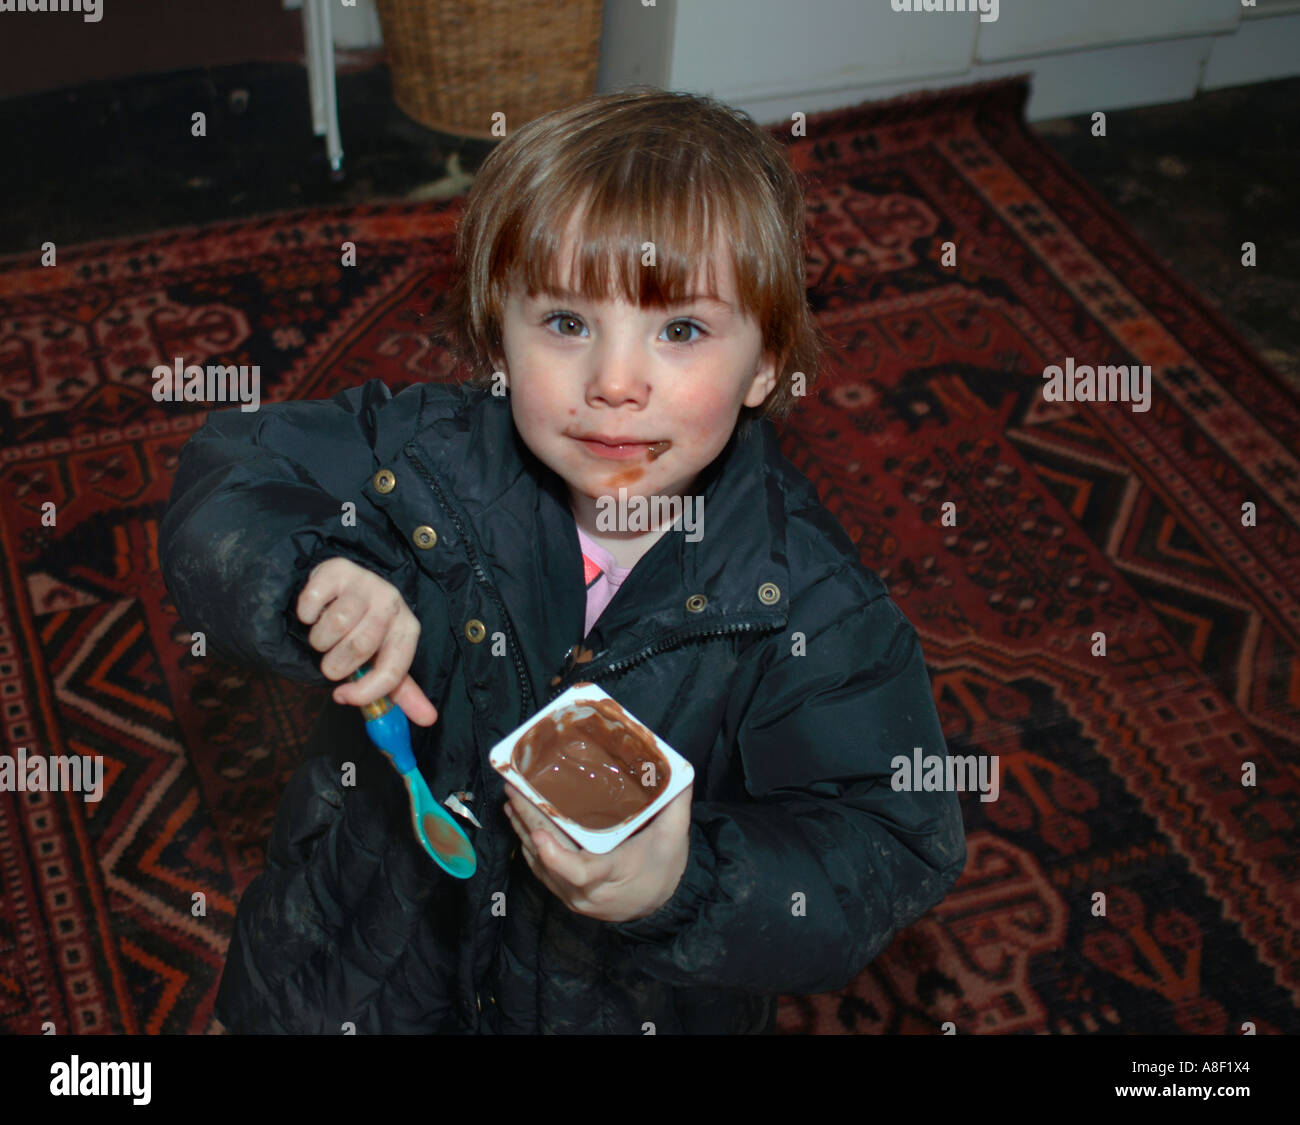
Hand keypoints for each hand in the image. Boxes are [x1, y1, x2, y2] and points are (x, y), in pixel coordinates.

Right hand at [295, 556, 437, 725]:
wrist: (344, 589)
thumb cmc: (365, 631)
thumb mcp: (384, 659)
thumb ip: (401, 692)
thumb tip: (429, 720)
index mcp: (408, 629)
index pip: (392, 671)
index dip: (364, 692)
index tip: (341, 697)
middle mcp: (392, 602)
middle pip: (359, 647)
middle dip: (335, 663)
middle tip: (332, 658)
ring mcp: (365, 582)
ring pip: (334, 626)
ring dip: (319, 641)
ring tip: (324, 635)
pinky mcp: (337, 569)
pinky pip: (313, 603)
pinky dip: (306, 615)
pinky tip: (314, 613)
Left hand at [504, 782, 692, 923]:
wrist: (660, 909)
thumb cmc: (664, 869)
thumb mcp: (674, 837)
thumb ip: (675, 802)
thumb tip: (679, 769)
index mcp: (614, 874)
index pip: (581, 873)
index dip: (557, 857)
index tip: (539, 836)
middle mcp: (588, 891)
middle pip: (549, 862)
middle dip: (528, 824)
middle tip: (514, 792)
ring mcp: (573, 896)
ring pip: (539, 866)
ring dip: (522, 832)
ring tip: (511, 800)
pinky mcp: (565, 895)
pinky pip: (540, 871)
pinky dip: (527, 846)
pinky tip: (519, 823)